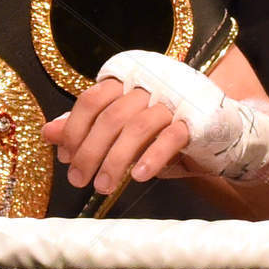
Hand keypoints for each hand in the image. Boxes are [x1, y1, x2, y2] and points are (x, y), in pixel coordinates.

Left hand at [42, 80, 191, 196]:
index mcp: (127, 81)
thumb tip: (49, 132)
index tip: (66, 158)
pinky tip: (138, 177)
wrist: (220, 132)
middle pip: (111, 116)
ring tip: (103, 187)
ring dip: (115, 160)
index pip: (92, 100)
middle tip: (78, 180)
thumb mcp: (121, 130)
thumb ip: (87, 127)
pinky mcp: (196, 120)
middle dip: (89, 151)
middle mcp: (149, 85)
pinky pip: (170, 137)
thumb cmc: (163, 130)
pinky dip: (151, 158)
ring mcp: (174, 101)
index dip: (74, 129)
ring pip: (137, 127)